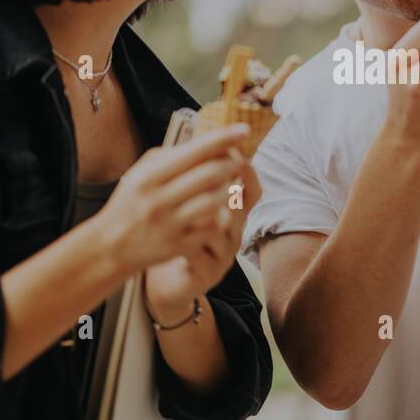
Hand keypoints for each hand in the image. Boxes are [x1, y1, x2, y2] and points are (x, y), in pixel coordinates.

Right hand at [93, 124, 249, 278]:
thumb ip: (171, 157)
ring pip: (215, 201)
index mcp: (148, 177)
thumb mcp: (140, 173)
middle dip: (232, 164)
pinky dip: (222, 216)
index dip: (222, 139)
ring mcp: (168, 225)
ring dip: (231, 189)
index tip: (244, 130)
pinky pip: (211, 226)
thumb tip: (209, 143)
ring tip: (233, 182)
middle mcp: (158, 200)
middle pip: (209, 175)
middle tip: (240, 159)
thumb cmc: (131, 202)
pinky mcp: (178, 246)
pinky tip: (223, 209)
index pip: (194, 151)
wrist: (110, 246)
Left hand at [144, 159, 261, 321]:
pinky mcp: (207, 275)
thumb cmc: (180, 236)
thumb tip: (198, 139)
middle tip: (201, 171)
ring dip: (200, 213)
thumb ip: (195, 180)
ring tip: (181, 204)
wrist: (167, 279)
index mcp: (233, 215)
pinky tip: (169, 232)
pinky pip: (199, 252)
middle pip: (239, 207)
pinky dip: (184, 239)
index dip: (245, 171)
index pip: (251, 191)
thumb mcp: (190, 206)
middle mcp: (234, 234)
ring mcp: (223, 256)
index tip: (229, 149)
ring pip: (219, 228)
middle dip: (222, 186)